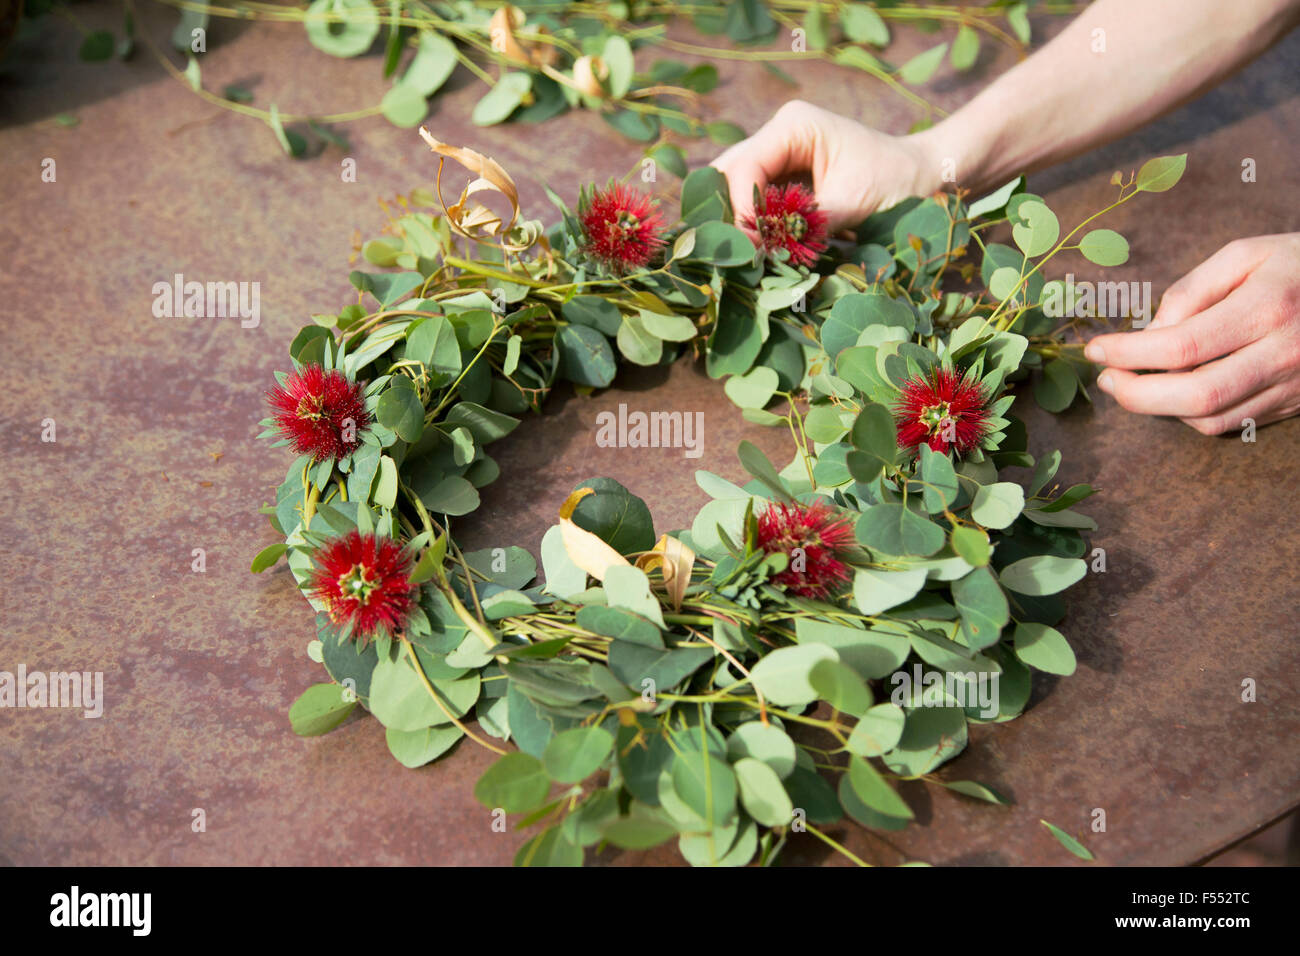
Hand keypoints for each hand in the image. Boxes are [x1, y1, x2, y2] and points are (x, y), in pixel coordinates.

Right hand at [709, 100, 939, 232]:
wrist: (919, 175)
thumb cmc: (893, 181)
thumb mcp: (851, 203)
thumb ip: (804, 224)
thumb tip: (762, 250)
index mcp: (793, 125)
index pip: (745, 168)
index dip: (740, 209)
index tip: (751, 248)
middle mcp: (778, 132)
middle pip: (726, 172)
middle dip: (727, 213)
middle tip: (735, 253)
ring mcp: (776, 151)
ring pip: (731, 185)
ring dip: (735, 219)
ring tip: (743, 252)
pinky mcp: (780, 173)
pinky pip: (750, 197)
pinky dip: (749, 222)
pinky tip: (756, 246)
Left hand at [1084, 233, 1299, 434]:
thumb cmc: (1298, 264)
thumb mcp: (1246, 254)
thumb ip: (1193, 290)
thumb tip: (1152, 331)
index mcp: (1268, 307)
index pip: (1182, 345)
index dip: (1128, 353)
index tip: (1096, 350)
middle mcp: (1282, 353)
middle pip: (1196, 395)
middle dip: (1137, 395)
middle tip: (1106, 379)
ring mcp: (1292, 385)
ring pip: (1211, 419)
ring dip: (1159, 408)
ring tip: (1130, 382)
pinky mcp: (1293, 404)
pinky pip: (1230, 424)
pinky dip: (1191, 414)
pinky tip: (1171, 390)